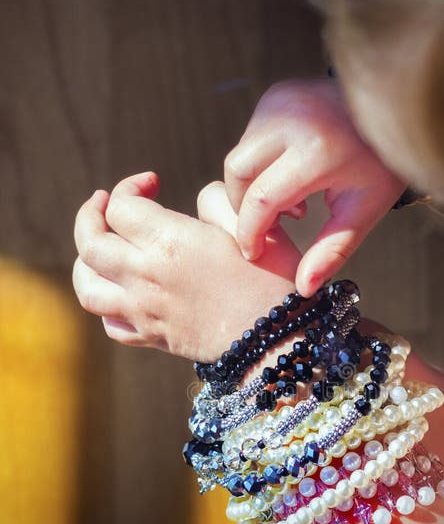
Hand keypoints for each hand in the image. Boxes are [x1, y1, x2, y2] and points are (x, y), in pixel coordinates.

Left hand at [72, 172, 300, 360]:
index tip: (153, 181)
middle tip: (103, 203)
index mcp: (170, 242)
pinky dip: (107, 304)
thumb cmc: (272, 279)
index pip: (121, 205)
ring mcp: (144, 311)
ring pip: (87, 286)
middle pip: (90, 242)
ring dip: (86, 262)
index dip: (130, 186)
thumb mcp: (250, 225)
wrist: (278, 342)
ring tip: (99, 249)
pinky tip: (120, 291)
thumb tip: (195, 200)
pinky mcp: (153, 338)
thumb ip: (215, 200)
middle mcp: (147, 276)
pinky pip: (110, 323)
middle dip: (90, 215)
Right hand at [225, 78, 404, 296]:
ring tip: (296, 203)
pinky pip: (251, 140)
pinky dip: (262, 165)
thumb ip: (332, 251)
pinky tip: (294, 177)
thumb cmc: (382, 165)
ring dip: (254, 187)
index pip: (260, 199)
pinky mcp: (275, 94)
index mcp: (316, 151)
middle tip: (276, 227)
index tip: (253, 254)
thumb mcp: (363, 211)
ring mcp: (280, 101)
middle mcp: (291, 119)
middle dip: (246, 207)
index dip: (250, 232)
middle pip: (237, 173)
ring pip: (239, 156)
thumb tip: (303, 289)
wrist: (393, 109)